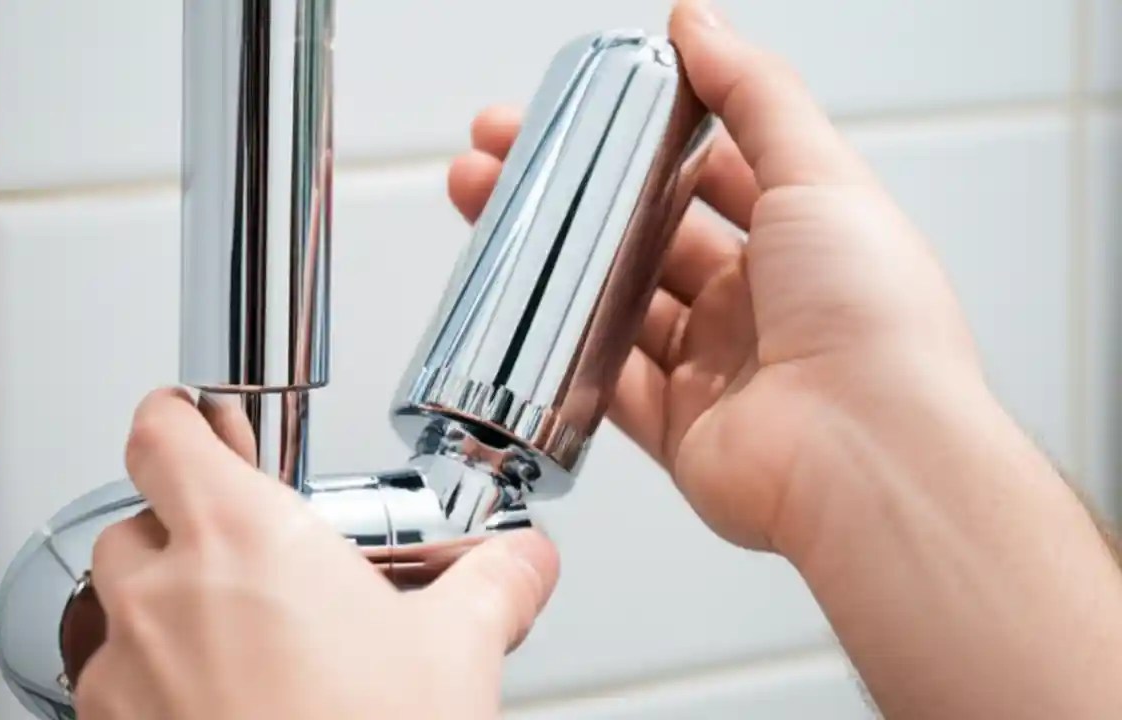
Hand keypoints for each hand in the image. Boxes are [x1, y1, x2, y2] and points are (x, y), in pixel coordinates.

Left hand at [75, 388, 558, 719]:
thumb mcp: (457, 652)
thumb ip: (493, 584)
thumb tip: (525, 560)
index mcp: (242, 536)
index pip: (161, 434)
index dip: (174, 415)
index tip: (193, 421)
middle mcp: (164, 594)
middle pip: (136, 520)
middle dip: (181, 529)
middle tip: (246, 562)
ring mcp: (126, 672)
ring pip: (120, 608)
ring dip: (166, 610)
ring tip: (241, 645)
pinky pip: (114, 684)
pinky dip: (153, 680)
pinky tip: (222, 705)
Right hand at [449, 0, 982, 560]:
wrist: (868, 458)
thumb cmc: (871, 321)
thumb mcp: (818, 174)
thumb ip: (756, 94)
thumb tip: (699, 22)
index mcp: (799, 240)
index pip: (708, 172)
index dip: (643, 138)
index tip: (584, 110)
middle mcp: (757, 303)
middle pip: (645, 235)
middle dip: (576, 196)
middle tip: (506, 157)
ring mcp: (714, 369)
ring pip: (613, 304)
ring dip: (553, 264)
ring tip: (485, 210)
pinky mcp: (678, 430)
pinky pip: (604, 385)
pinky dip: (561, 352)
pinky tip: (517, 309)